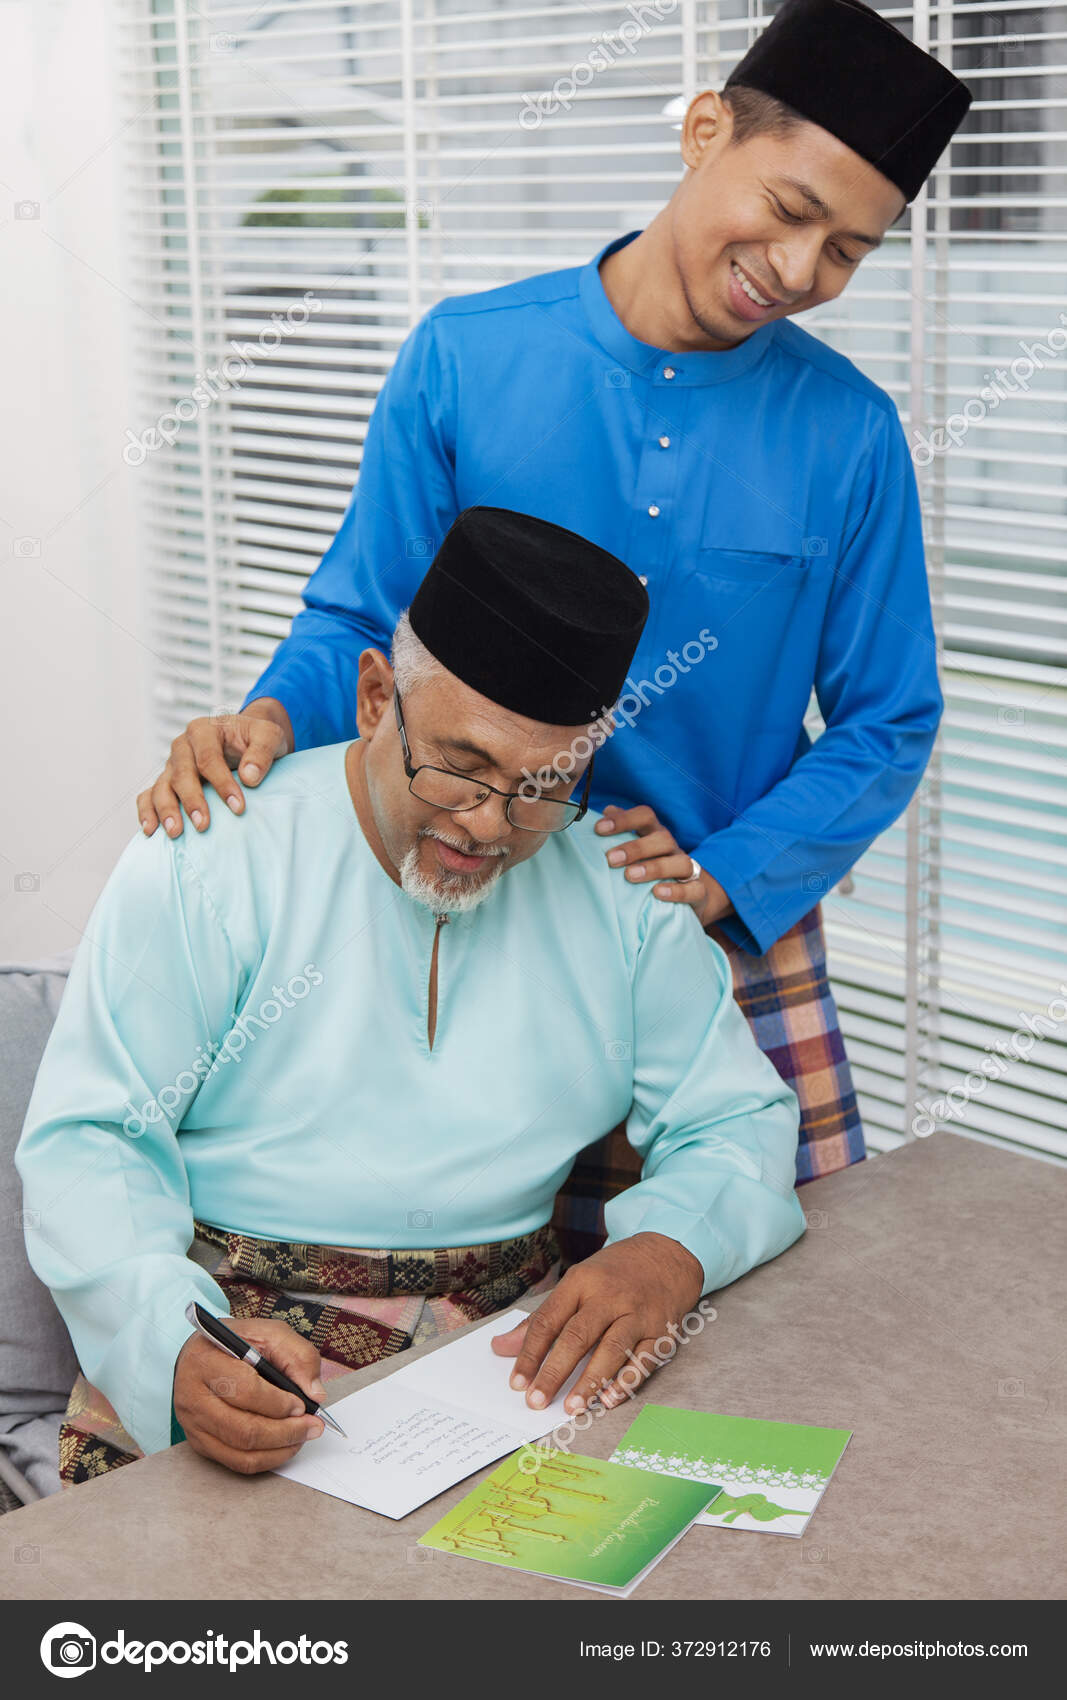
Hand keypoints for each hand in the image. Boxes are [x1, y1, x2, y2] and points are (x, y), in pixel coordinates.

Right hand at [137, 699, 292, 838]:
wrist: (246, 738)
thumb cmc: (255, 738)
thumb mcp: (268, 735)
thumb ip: (262, 751)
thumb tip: (249, 777)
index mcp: (203, 731)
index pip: (208, 758)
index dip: (222, 783)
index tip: (238, 807)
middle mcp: (182, 747)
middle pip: (181, 774)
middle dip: (192, 801)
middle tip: (204, 825)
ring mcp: (172, 765)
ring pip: (161, 786)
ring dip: (166, 810)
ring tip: (175, 833)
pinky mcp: (167, 782)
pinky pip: (148, 795)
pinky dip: (147, 812)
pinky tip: (151, 831)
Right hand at [173, 1315, 326, 1474]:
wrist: (204, 1354)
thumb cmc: (238, 1343)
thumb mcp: (269, 1333)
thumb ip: (297, 1355)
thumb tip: (314, 1393)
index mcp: (206, 1361)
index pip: (244, 1390)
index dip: (278, 1402)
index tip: (302, 1404)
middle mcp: (192, 1395)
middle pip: (242, 1429)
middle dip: (285, 1432)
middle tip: (312, 1427)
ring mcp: (193, 1423)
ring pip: (240, 1450)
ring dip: (279, 1449)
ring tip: (302, 1436)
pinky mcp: (199, 1442)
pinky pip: (236, 1462)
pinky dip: (266, 1459)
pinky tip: (284, 1446)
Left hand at [490, 1232, 703, 1413]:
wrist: (666, 1255)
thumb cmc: (613, 1274)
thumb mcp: (575, 1283)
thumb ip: (540, 1319)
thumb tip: (499, 1347)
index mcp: (581, 1283)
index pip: (549, 1320)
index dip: (530, 1353)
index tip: (517, 1383)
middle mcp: (609, 1297)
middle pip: (578, 1336)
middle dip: (554, 1371)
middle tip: (536, 1401)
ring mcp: (637, 1313)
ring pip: (612, 1349)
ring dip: (591, 1381)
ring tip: (572, 1408)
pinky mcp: (662, 1330)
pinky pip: (644, 1359)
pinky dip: (628, 1381)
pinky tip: (610, 1399)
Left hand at [595, 804, 731, 925]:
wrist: (694, 893)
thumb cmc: (655, 866)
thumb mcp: (639, 849)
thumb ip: (623, 832)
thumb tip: (606, 811)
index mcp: (655, 834)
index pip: (645, 816)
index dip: (624, 819)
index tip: (599, 829)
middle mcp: (673, 848)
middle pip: (662, 839)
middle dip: (635, 848)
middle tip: (611, 859)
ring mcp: (689, 869)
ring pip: (681, 862)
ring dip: (654, 868)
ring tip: (630, 876)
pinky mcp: (699, 891)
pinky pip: (694, 889)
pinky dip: (677, 891)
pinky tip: (657, 893)